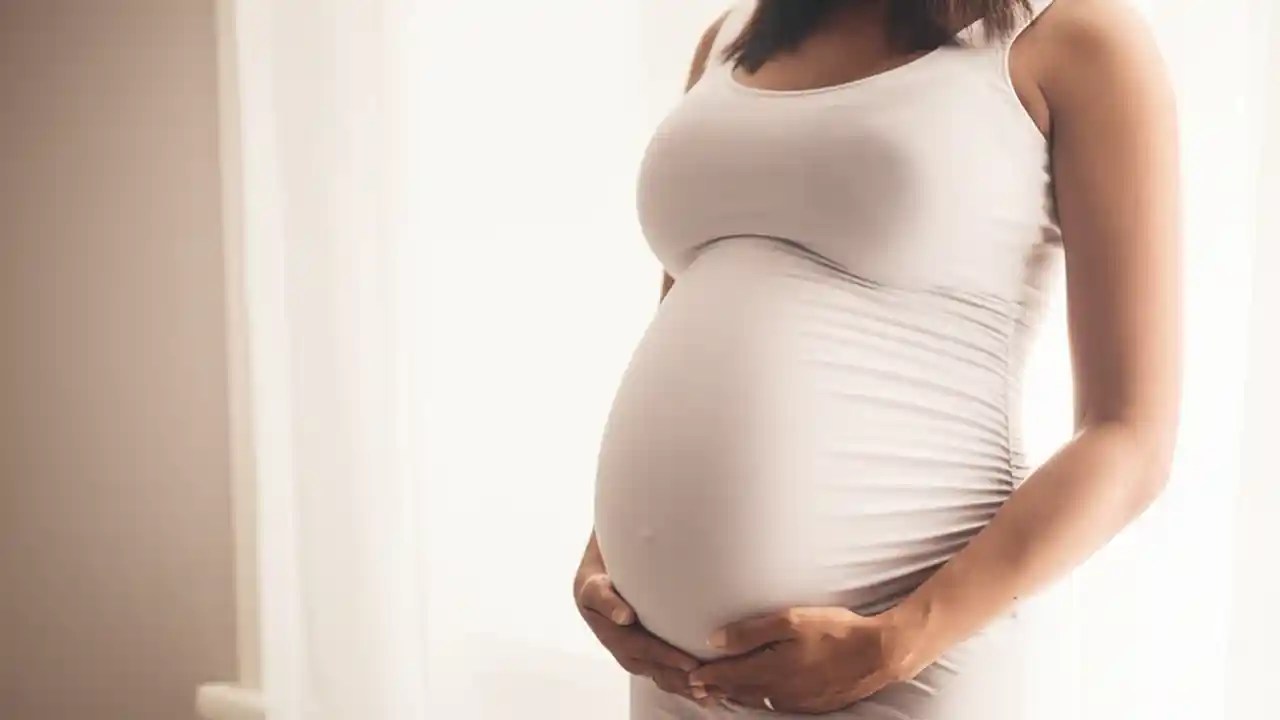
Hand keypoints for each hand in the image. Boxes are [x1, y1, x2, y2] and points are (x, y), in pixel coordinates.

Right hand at [574, 570, 713, 706]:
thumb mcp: (595, 589)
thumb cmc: (599, 588)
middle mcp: (629, 655)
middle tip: (710, 686)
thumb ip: (606, 601)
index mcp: (615, 639)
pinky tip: (709, 694)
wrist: (596, 592)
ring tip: (714, 695)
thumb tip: (624, 617)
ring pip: (665, 679)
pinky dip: (687, 686)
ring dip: (688, 688)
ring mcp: (641, 661)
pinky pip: (669, 676)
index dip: (668, 658)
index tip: (691, 664)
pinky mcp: (651, 660)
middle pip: (658, 672)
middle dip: (683, 681)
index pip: (645, 650)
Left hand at [688, 606, 922, 713]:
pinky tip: (760, 694)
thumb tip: (714, 639)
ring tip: (722, 691)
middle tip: (697, 687)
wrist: (876, 654)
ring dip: (737, 696)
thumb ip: (749, 631)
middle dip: (717, 689)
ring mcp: (796, 701)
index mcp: (770, 670)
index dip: (707, 676)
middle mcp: (779, 691)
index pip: (728, 676)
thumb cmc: (833, 630)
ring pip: (757, 701)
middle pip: (739, 692)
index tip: (690, 676)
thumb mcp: (790, 620)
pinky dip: (760, 700)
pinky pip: (777, 705)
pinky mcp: (811, 704)